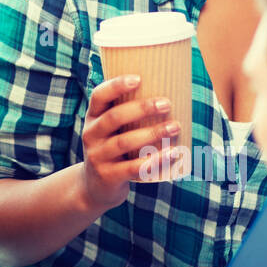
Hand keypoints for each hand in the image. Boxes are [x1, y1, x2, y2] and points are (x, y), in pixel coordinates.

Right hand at [78, 75, 183, 214]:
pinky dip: (156, 160)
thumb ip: (126, 115)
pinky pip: (134, 167)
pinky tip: (173, 153)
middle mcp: (91, 135)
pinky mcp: (108, 176)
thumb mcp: (109, 131)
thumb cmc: (112, 150)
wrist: (94, 188)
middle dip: (141, 108)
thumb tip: (166, 94)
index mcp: (92, 117)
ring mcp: (98, 156)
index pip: (99, 96)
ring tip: (175, 127)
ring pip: (125, 142)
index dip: (116, 85)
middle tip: (166, 103)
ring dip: (152, 133)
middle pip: (114, 117)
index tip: (139, 79)